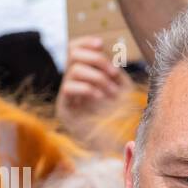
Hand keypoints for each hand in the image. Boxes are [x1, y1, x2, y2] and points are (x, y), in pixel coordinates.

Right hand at [57, 35, 131, 151]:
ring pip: (74, 70)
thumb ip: (113, 71)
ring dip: (98, 78)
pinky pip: (69, 87)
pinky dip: (87, 89)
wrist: (117, 145)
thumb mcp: (123, 89)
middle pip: (73, 54)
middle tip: (113, 74)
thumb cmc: (123, 117)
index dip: (86, 42)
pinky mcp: (65, 109)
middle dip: (97, 60)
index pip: (75, 49)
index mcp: (86, 75)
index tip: (101, 44)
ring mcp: (68, 95)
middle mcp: (73, 82)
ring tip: (111, 94)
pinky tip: (100, 98)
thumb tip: (102, 51)